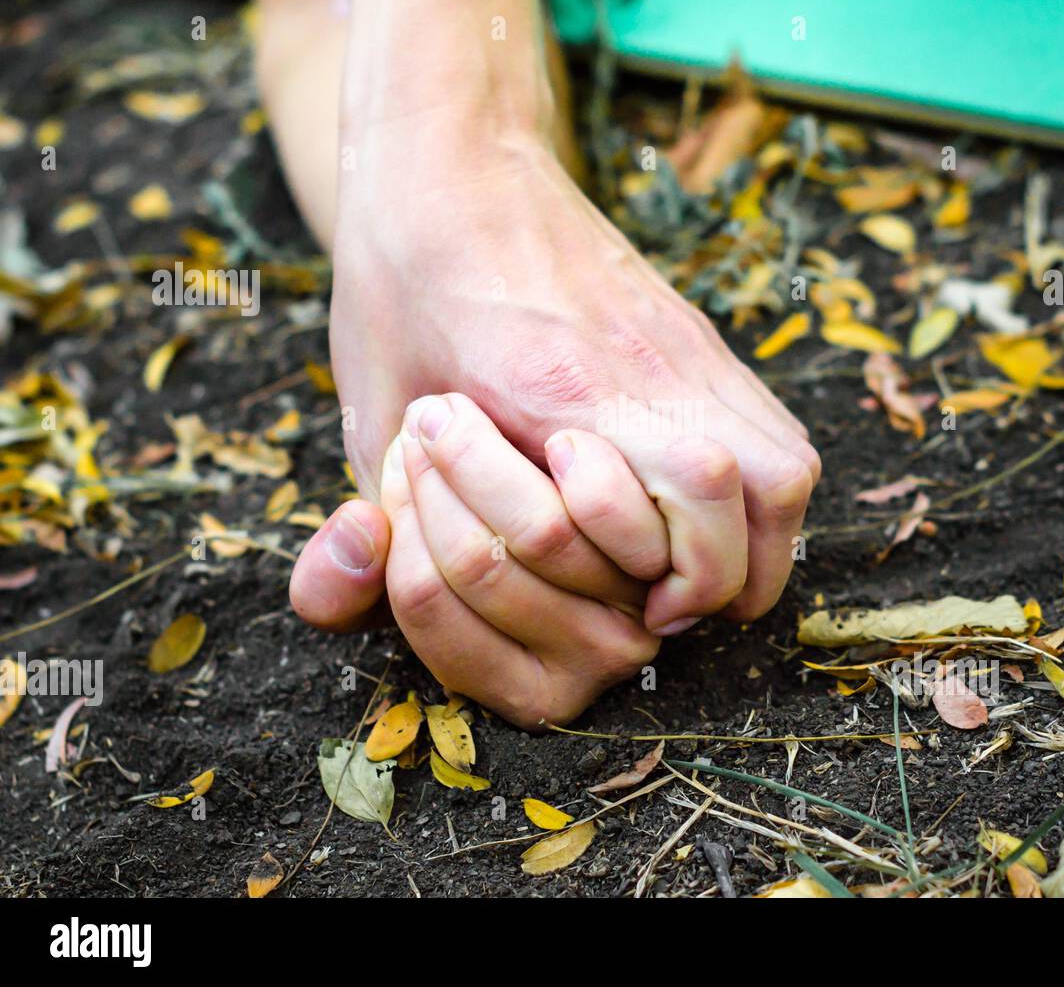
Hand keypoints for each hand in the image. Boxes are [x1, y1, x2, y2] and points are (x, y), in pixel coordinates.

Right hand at [293, 396, 665, 726]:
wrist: (586, 489)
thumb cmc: (491, 530)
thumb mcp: (406, 562)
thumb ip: (344, 581)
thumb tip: (360, 537)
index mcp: (518, 691)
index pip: (425, 597)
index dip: (400, 516)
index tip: (397, 454)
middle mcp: (583, 675)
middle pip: (480, 562)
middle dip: (437, 476)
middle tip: (424, 420)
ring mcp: (637, 625)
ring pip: (538, 532)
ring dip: (483, 456)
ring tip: (462, 415)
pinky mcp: (676, 568)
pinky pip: (598, 507)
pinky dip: (567, 464)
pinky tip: (549, 437)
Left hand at [323, 126, 818, 632]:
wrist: (453, 159)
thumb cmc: (400, 280)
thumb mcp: (367, 399)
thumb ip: (373, 501)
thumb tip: (355, 586)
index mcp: (564, 384)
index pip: (696, 490)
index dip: (686, 579)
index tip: (644, 615)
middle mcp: (649, 364)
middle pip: (768, 484)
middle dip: (731, 576)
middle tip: (669, 607)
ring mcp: (684, 346)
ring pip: (787, 461)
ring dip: (755, 538)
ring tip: (695, 572)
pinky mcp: (694, 337)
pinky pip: (771, 428)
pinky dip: (755, 492)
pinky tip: (696, 513)